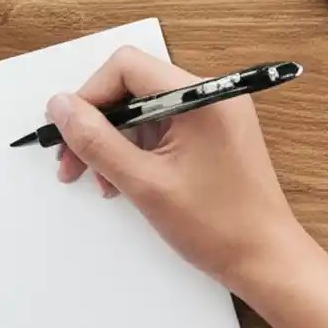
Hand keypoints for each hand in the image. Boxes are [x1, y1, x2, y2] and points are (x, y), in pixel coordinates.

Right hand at [48, 47, 304, 297]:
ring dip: (114, 141)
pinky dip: (137, 149)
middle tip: (72, 161)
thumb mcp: (144, 183)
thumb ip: (97, 140)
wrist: (266, 260)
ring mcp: (214, 113)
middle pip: (133, 86)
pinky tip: (126, 180)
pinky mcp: (213, 133)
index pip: (127, 67)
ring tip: (102, 181)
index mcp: (201, 96)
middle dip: (98, 123)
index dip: (90, 96)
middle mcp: (211, 94)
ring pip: (144, 109)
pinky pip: (163, 127)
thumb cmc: (220, 226)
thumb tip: (61, 107)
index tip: (68, 129)